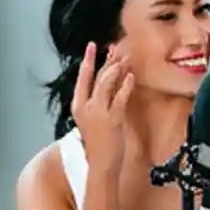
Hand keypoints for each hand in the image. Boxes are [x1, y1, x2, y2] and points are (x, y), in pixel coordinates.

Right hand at [71, 42, 133, 175]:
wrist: (100, 163)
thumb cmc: (99, 143)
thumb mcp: (93, 120)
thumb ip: (98, 103)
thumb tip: (108, 84)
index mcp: (78, 106)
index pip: (82, 78)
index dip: (88, 60)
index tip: (92, 46)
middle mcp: (85, 107)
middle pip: (95, 77)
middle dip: (106, 61)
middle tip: (116, 50)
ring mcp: (98, 113)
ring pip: (105, 84)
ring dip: (116, 70)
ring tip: (125, 60)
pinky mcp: (112, 119)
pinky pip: (120, 98)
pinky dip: (126, 86)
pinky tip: (131, 77)